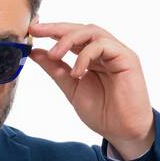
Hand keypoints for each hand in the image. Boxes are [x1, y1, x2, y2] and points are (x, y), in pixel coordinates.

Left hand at [28, 21, 155, 159]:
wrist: (122, 132)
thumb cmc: (102, 113)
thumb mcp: (71, 88)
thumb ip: (56, 69)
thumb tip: (35, 52)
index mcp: (92, 57)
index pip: (72, 36)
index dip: (52, 31)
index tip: (31, 31)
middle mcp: (105, 51)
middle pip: (81, 29)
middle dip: (57, 28)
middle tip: (36, 31)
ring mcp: (117, 53)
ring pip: (92, 31)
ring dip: (69, 39)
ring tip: (54, 55)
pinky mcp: (127, 58)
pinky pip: (103, 46)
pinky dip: (86, 56)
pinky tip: (77, 72)